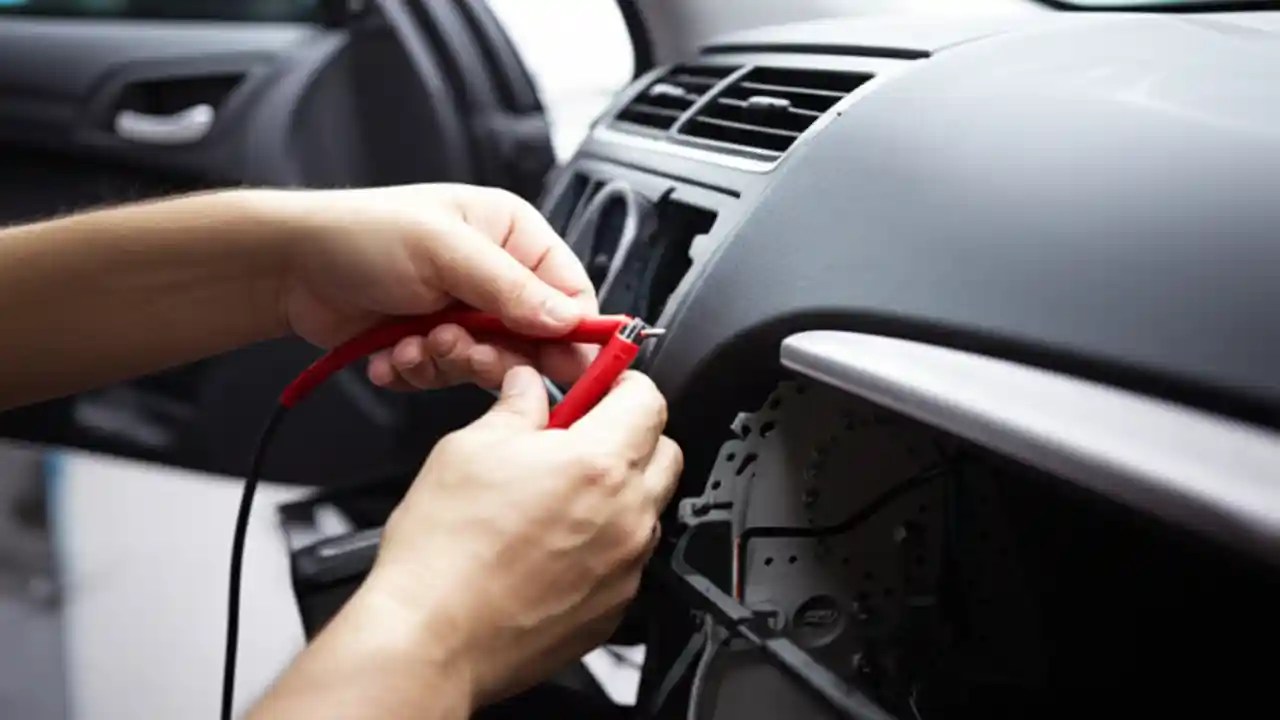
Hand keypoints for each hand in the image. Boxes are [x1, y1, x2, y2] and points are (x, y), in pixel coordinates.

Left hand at [271, 183, 598, 388]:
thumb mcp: (444, 252)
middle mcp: (496, 274)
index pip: (570, 293)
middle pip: (534, 338)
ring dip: (448, 363)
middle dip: (493, 353)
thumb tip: (567, 319)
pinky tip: (391, 354)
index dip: (571, 334)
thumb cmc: (361, 235)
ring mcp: (465, 312)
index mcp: (513, 235)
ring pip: (490, 364)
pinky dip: (420, 374)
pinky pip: (450, 377)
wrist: (289, 267)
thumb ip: (510, 288)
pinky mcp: (435, 343)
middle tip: (459, 349)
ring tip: (412, 344)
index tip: (565, 367)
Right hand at [361, 367, 681, 706]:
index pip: (648, 399)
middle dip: (630, 433)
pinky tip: (554, 543)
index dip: (623, 381)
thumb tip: (528, 388)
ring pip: (648, 507)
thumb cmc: (444, 552)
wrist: (432, 639)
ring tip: (559, 495)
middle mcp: (627, 516)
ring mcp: (626, 567)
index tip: (600, 384)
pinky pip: (629, 558)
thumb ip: (515, 408)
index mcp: (597, 464)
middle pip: (664, 451)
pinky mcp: (615, 607)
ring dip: (619, 489)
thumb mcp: (470, 448)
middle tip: (579, 435)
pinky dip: (606, 541)